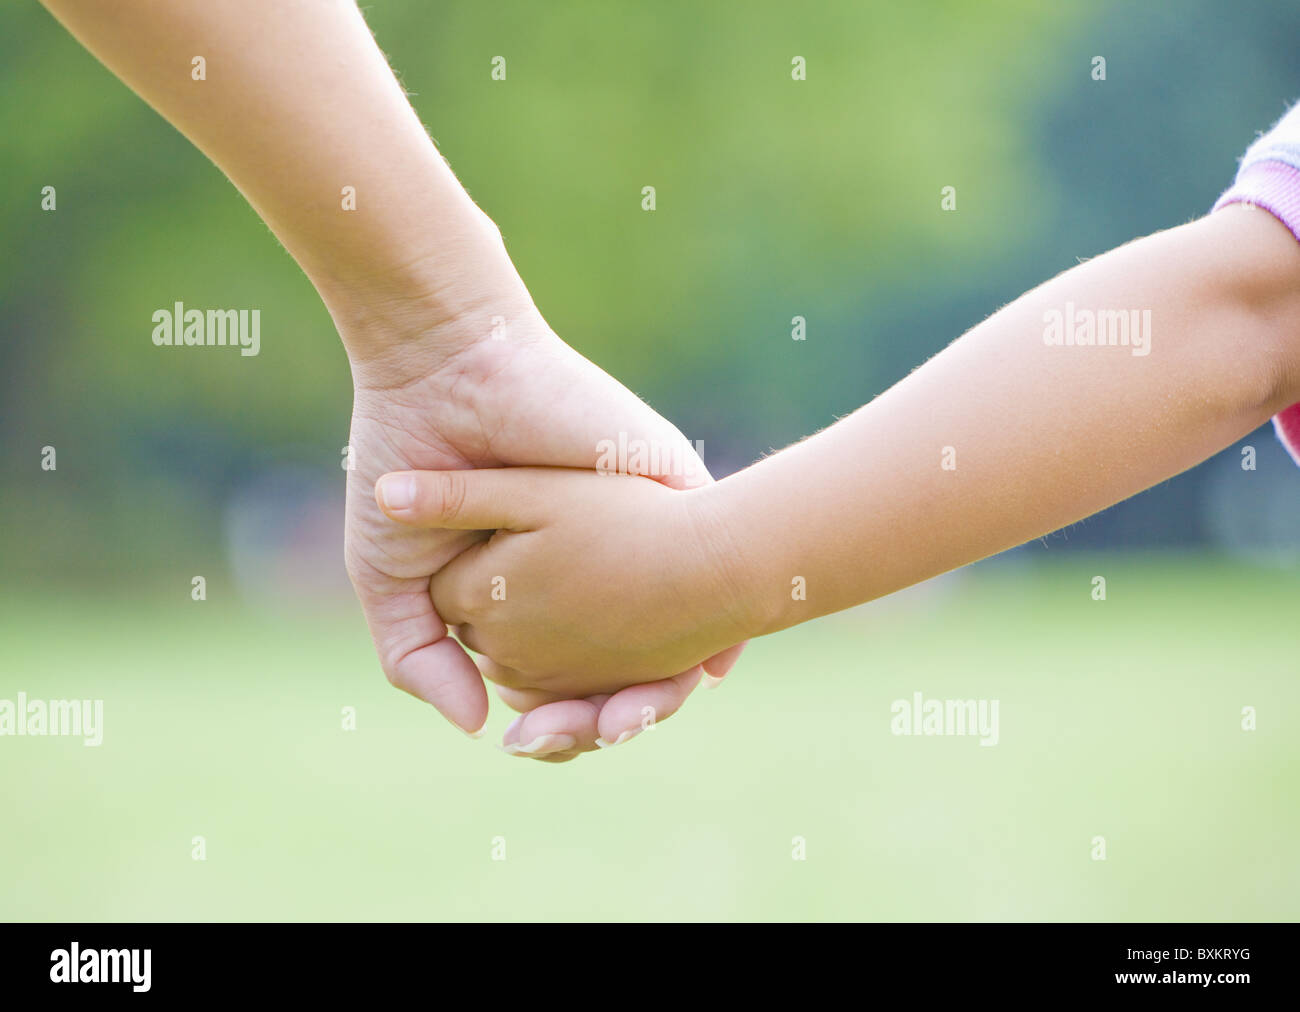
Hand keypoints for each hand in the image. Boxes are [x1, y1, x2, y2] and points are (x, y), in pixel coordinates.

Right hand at [341, 299, 743, 760]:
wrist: (437, 372)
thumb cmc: (407, 467)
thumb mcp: (394, 580)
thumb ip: (419, 659)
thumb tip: (478, 729)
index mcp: (536, 588)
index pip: (567, 677)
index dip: (561, 720)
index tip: (534, 742)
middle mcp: (596, 565)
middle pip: (630, 666)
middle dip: (617, 716)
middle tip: (593, 736)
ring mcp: (638, 527)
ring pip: (686, 630)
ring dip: (669, 687)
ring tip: (624, 720)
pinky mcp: (672, 485)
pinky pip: (719, 565)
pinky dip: (713, 623)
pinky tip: (689, 668)